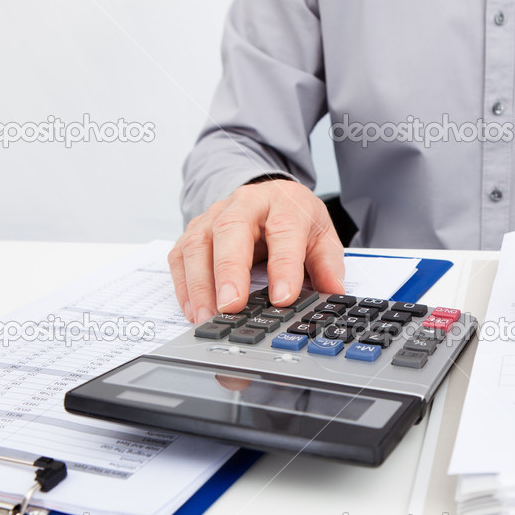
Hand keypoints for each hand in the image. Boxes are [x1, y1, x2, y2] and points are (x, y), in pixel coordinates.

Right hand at [168, 179, 344, 323]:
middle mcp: (245, 203)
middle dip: (229, 270)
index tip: (282, 298)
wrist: (270, 197)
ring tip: (207, 318)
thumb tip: (333, 292)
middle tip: (231, 306)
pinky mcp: (194, 231)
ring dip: (200, 284)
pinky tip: (193, 310)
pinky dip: (184, 285)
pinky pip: (181, 256)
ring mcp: (214, 215)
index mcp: (283, 203)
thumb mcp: (321, 236)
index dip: (283, 266)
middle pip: (230, 230)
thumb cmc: (294, 219)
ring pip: (199, 243)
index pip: (283, 231)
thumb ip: (327, 265)